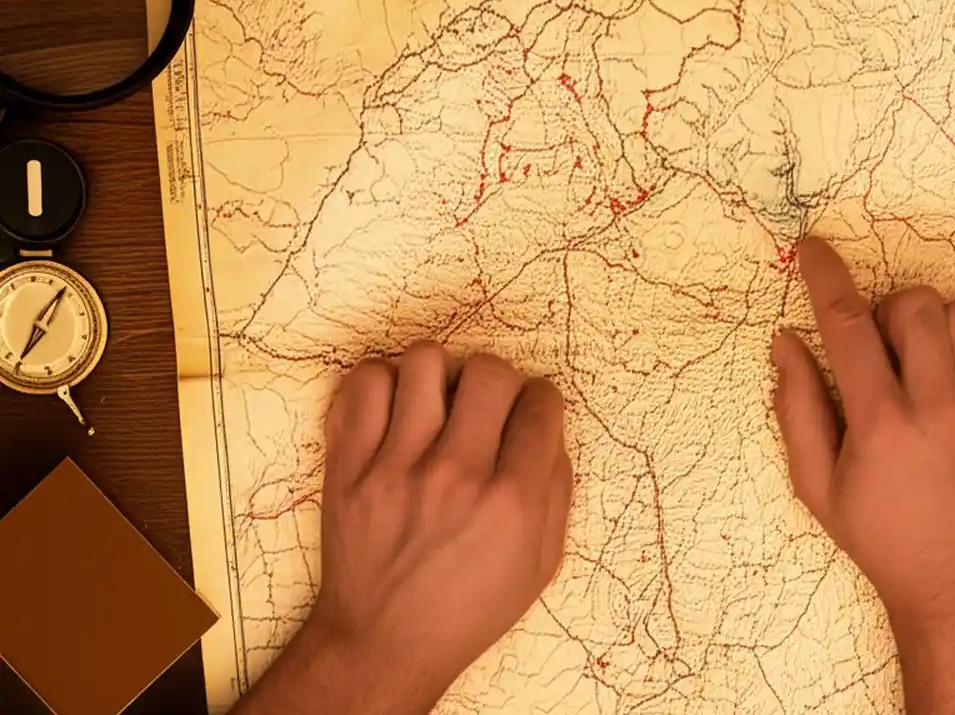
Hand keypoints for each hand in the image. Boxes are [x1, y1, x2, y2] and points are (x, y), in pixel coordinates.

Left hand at [234, 343, 572, 714]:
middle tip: (488, 408)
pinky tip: (398, 410)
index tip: (531, 413)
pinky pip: (365, 383)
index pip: (540, 404)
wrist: (384, 643)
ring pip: (425, 362)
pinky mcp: (348, 465)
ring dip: (442, 375)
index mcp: (511, 502)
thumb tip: (549, 427)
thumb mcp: (541, 563)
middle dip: (500, 382)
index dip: (542, 402)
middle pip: (489, 373)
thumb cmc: (468, 607)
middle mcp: (456, 476)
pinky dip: (385, 382)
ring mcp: (395, 467)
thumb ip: (557, 488)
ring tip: (440, 403)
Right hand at [771, 238, 954, 712]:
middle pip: (916, 304)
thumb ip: (797, 410)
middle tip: (880, 346)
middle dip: (888, 308)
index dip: (825, 275)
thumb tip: (786, 343)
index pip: (848, 323)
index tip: (812, 248)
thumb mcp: (818, 488)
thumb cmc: (883, 542)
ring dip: (935, 327)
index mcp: (882, 425)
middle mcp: (944, 410)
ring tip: (924, 366)